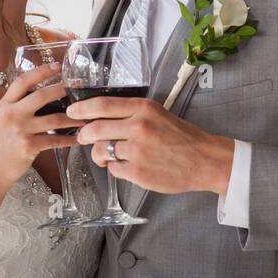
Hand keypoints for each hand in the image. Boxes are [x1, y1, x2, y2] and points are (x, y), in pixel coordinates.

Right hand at [0, 61, 79, 188]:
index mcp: (5, 104)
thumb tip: (43, 94)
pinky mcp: (29, 146)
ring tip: (84, 117)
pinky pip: (55, 140)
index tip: (56, 66)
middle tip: (75, 89)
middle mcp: (12, 114)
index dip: (41, 71)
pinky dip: (69, 139)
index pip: (23, 81)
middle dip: (62, 90)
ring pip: (54, 119)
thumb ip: (17, 105)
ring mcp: (20, 130)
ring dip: (73, 118)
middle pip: (42, 95)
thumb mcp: (2, 118)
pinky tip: (77, 138)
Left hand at [67, 95, 233, 195]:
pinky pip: (113, 169)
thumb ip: (130, 113)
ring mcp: (137, 151)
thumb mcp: (157, 114)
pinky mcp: (138, 172)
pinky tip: (127, 165)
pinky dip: (115, 168)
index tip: (72, 112)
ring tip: (107, 155)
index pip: (102, 105)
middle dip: (83, 134)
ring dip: (99, 154)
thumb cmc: (181, 137)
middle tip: (82, 137)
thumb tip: (98, 116)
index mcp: (144, 109)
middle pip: (95, 129)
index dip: (82, 108)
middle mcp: (139, 127)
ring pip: (100, 151)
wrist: (204, 160)